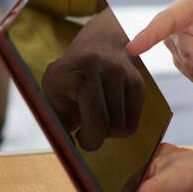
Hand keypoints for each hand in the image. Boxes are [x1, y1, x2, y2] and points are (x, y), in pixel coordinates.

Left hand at [42, 10, 146, 151]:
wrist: (99, 44)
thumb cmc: (70, 75)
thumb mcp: (53, 91)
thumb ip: (57, 118)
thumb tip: (68, 148)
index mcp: (77, 72)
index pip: (92, 115)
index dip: (86, 136)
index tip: (77, 137)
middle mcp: (104, 70)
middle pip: (107, 125)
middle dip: (95, 139)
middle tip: (85, 135)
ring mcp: (125, 76)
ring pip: (123, 128)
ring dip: (109, 133)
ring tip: (97, 121)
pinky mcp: (139, 84)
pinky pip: (133, 123)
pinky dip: (121, 127)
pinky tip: (109, 115)